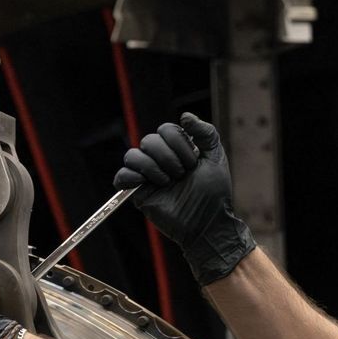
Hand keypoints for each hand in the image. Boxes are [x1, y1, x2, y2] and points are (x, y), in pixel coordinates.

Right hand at [113, 112, 256, 284]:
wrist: (208, 222)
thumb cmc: (214, 193)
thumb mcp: (216, 157)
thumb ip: (206, 132)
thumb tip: (184, 116)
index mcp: (177, 149)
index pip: (166, 130)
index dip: (178, 143)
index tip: (193, 163)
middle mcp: (161, 159)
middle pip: (148, 140)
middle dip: (168, 156)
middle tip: (182, 174)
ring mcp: (148, 176)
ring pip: (132, 155)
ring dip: (152, 167)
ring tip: (167, 182)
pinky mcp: (138, 193)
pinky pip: (122, 176)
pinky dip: (130, 177)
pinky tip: (148, 184)